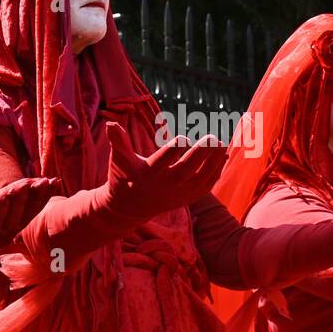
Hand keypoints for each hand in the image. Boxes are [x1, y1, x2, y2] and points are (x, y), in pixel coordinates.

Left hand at [0, 177, 61, 276]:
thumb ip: (4, 196)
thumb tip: (25, 183)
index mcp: (10, 228)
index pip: (32, 210)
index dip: (43, 196)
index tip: (54, 181)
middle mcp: (7, 235)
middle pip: (28, 213)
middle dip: (39, 197)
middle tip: (49, 181)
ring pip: (14, 215)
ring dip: (22, 198)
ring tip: (29, 182)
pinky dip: (3, 204)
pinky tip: (8, 192)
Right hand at [104, 121, 227, 218]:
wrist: (129, 207)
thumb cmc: (124, 177)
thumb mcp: (119, 160)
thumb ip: (118, 142)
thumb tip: (110, 123)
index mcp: (149, 174)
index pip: (164, 160)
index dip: (175, 148)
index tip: (184, 137)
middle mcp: (166, 185)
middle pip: (187, 169)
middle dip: (201, 153)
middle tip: (212, 137)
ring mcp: (179, 193)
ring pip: (201, 178)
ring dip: (214, 161)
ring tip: (221, 143)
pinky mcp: (188, 197)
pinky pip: (206, 185)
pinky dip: (216, 171)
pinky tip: (222, 154)